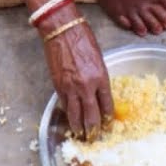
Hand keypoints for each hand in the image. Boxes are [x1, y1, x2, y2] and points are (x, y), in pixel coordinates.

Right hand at [42, 13, 112, 139]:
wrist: (61, 29)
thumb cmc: (82, 37)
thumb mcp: (98, 58)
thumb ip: (99, 76)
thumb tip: (99, 91)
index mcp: (101, 77)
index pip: (107, 105)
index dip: (108, 117)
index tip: (108, 124)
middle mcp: (86, 86)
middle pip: (92, 115)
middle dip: (94, 129)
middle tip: (94, 136)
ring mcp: (71, 88)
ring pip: (75, 115)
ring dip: (79, 127)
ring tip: (81, 135)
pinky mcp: (58, 86)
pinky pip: (64, 105)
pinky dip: (68, 114)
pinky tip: (70, 119)